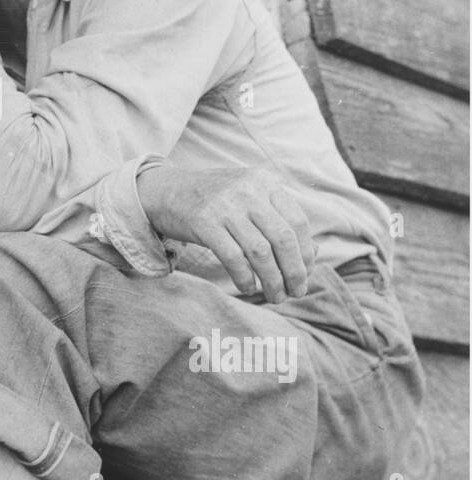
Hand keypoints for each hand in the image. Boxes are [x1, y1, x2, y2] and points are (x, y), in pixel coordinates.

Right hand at [136, 162, 316, 302]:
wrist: (167, 191)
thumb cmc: (215, 201)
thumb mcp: (250, 198)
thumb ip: (279, 220)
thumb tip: (312, 255)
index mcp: (264, 182)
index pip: (298, 222)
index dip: (306, 253)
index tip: (305, 274)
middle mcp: (247, 191)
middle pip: (283, 239)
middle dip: (294, 271)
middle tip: (296, 292)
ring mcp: (225, 206)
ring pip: (260, 252)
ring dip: (272, 280)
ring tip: (275, 296)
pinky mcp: (204, 222)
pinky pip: (233, 257)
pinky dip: (245, 277)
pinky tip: (248, 287)